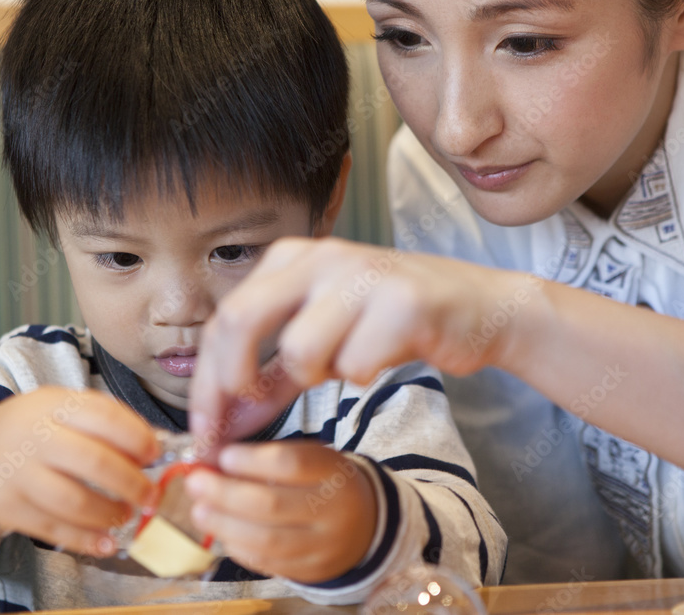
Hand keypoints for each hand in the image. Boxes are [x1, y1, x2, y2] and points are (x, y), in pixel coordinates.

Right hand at [0, 387, 159, 556]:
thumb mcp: (61, 408)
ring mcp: (17, 474)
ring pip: (73, 500)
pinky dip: (85, 540)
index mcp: (54, 404)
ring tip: (126, 515)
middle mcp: (34, 436)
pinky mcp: (6, 508)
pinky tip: (106, 543)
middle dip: (131, 482)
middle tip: (150, 495)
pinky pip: (52, 529)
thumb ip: (103, 421)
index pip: (104, 416)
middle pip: (93, 461)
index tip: (155, 454)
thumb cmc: (31, 429)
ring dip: (109, 513)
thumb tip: (154, 444)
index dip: (137, 437)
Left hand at [185, 441, 377, 583]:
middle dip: (225, 494)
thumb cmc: (325, 484)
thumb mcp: (312, 459)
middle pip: (272, 504)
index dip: (251, 460)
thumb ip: (268, 458)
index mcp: (335, 474)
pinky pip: (267, 563)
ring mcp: (323, 547)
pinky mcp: (311, 572)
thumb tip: (213, 460)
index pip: (291, 464)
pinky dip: (238, 547)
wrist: (366, 525)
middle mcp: (334, 512)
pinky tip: (222, 532)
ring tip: (199, 510)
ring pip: (266, 540)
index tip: (222, 455)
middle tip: (196, 483)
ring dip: (224, 525)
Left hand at [190, 237, 521, 441]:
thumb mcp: (322, 340)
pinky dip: (363, 375)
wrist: (479, 309)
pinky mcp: (402, 303)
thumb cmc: (392, 324)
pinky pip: (355, 366)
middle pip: (241, 319)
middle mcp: (321, 256)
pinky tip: (384, 356)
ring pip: (301, 351)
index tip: (204, 428)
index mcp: (292, 257)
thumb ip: (270, 378)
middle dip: (231, 380)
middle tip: (242, 417)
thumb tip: (223, 422)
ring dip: (320, 376)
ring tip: (350, 362)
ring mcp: (362, 275)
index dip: (206, 379)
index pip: (226, 316)